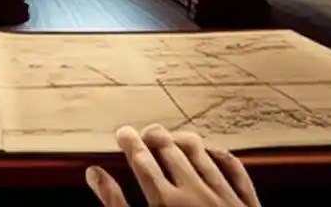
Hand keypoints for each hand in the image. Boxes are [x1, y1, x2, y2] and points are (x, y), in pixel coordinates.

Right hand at [85, 124, 259, 206]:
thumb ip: (115, 204)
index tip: (123, 132)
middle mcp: (196, 193)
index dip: (131, 143)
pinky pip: (236, 173)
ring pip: (204, 156)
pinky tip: (216, 152)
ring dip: (186, 142)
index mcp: (166, 202)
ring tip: (175, 136)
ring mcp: (224, 198)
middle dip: (156, 137)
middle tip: (146, 131)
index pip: (143, 161)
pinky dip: (224, 158)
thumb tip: (94, 174)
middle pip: (172, 152)